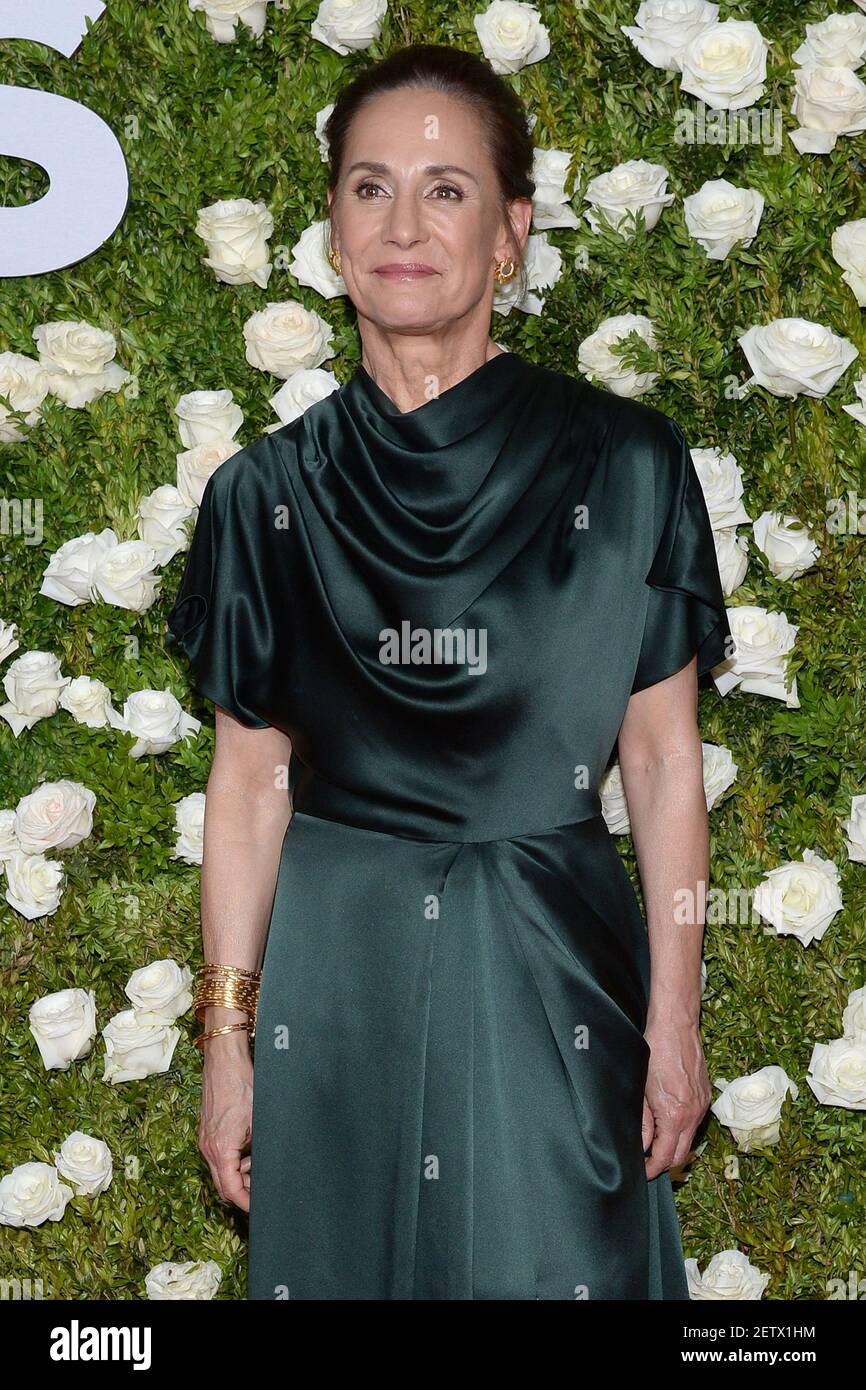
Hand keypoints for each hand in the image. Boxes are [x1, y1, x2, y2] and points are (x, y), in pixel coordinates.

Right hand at [199, 1033, 253, 1210]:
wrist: (223, 1059)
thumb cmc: (242, 1084)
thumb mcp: (259, 1119)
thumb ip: (262, 1147)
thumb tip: (272, 1166)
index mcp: (220, 1149)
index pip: (231, 1189)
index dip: (246, 1202)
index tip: (260, 1208)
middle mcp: (208, 1148)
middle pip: (224, 1184)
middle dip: (244, 1191)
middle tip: (264, 1189)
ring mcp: (206, 1139)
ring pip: (221, 1170)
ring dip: (240, 1174)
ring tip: (260, 1165)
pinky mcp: (208, 1131)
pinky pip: (219, 1156)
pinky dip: (234, 1160)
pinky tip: (250, 1151)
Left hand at [641, 1017, 710, 1179]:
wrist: (676, 1026)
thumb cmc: (655, 1052)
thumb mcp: (640, 1090)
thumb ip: (643, 1123)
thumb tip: (642, 1148)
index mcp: (676, 1116)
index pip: (666, 1157)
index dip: (653, 1169)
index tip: (642, 1172)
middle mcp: (694, 1115)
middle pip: (682, 1155)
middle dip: (665, 1164)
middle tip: (647, 1163)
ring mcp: (702, 1106)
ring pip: (689, 1140)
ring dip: (673, 1147)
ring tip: (654, 1144)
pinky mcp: (706, 1096)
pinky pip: (695, 1123)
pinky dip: (682, 1130)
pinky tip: (667, 1123)